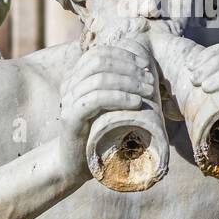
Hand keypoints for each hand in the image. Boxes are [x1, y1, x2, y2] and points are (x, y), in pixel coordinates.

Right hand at [58, 45, 157, 181]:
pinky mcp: (71, 118)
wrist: (73, 165)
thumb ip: (118, 89)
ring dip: (129, 82)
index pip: (99, 53)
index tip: (146, 65)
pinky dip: (119, 97)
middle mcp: (69, 85)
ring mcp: (68, 101)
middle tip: (150, 81)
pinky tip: (136, 103)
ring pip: (99, 79)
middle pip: (99, 61)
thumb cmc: (98, 135)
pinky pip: (95, 99)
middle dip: (129, 67)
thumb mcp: (109, 107)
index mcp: (76, 77)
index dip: (124, 55)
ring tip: (148, 92)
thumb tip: (148, 74)